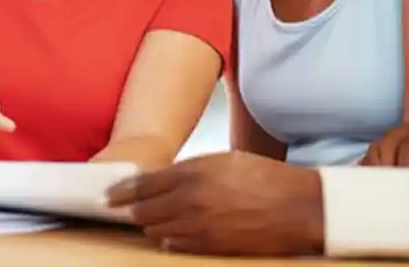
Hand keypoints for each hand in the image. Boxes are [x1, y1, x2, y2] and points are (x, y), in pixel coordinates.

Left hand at [105, 152, 323, 256]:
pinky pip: (175, 247)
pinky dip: (170, 239)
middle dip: (135, 210)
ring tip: (155, 219)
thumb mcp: (223, 160)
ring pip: (156, 232)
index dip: (121, 192)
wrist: (298, 208)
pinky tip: (176, 232)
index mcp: (192, 173)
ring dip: (152, 225)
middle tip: (130, 208)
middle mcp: (190, 201)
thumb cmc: (264, 179)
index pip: (141, 185)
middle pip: (142, 212)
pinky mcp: (210, 248)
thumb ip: (189, 170)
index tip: (110, 196)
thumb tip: (161, 180)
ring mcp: (199, 228)